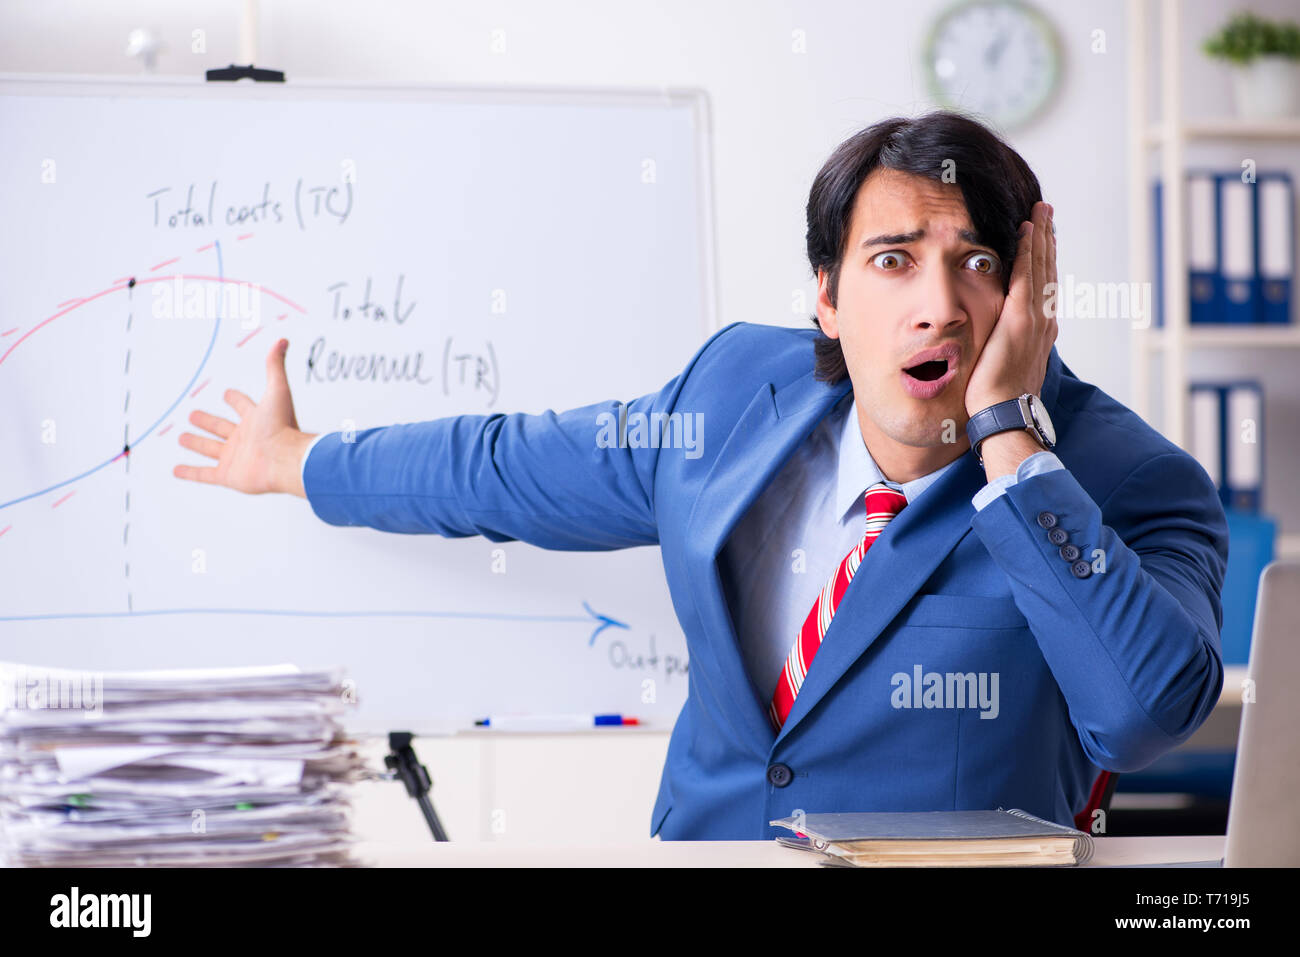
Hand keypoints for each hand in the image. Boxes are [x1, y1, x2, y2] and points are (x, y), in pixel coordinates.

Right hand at [173, 338, 315, 496]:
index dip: (235, 399)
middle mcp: (245, 438)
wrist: (285, 459)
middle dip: (208, 422)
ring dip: (196, 443)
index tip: (227, 393)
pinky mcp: (228, 476)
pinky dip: (189, 472)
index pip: (243, 405)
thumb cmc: (283, 426)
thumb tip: (282, 340)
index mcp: (257, 419)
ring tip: (182, 437)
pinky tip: (175, 469)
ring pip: (210, 449)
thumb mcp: (277, 390)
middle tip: (192, 415)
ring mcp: (236, 458)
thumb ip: (275, 366)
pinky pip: (204, 474)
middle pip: (221, 427)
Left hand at [964, 200, 1057, 417]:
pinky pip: (1027, 276)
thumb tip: (994, 342)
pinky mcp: (1020, 319)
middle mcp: (1043, 320)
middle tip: (1046, 213)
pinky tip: (1027, 231)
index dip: (1043, 260)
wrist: (1004, 413)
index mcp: (1040, 330)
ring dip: (1041, 236)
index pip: (1042, 286)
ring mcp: (1035, 318)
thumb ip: (1003, 347)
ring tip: (1041, 212)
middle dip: (1047, 240)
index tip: (1042, 239)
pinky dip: (1028, 251)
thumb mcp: (1005, 366)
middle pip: (1047, 270)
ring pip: (1041, 266)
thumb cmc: (997, 398)